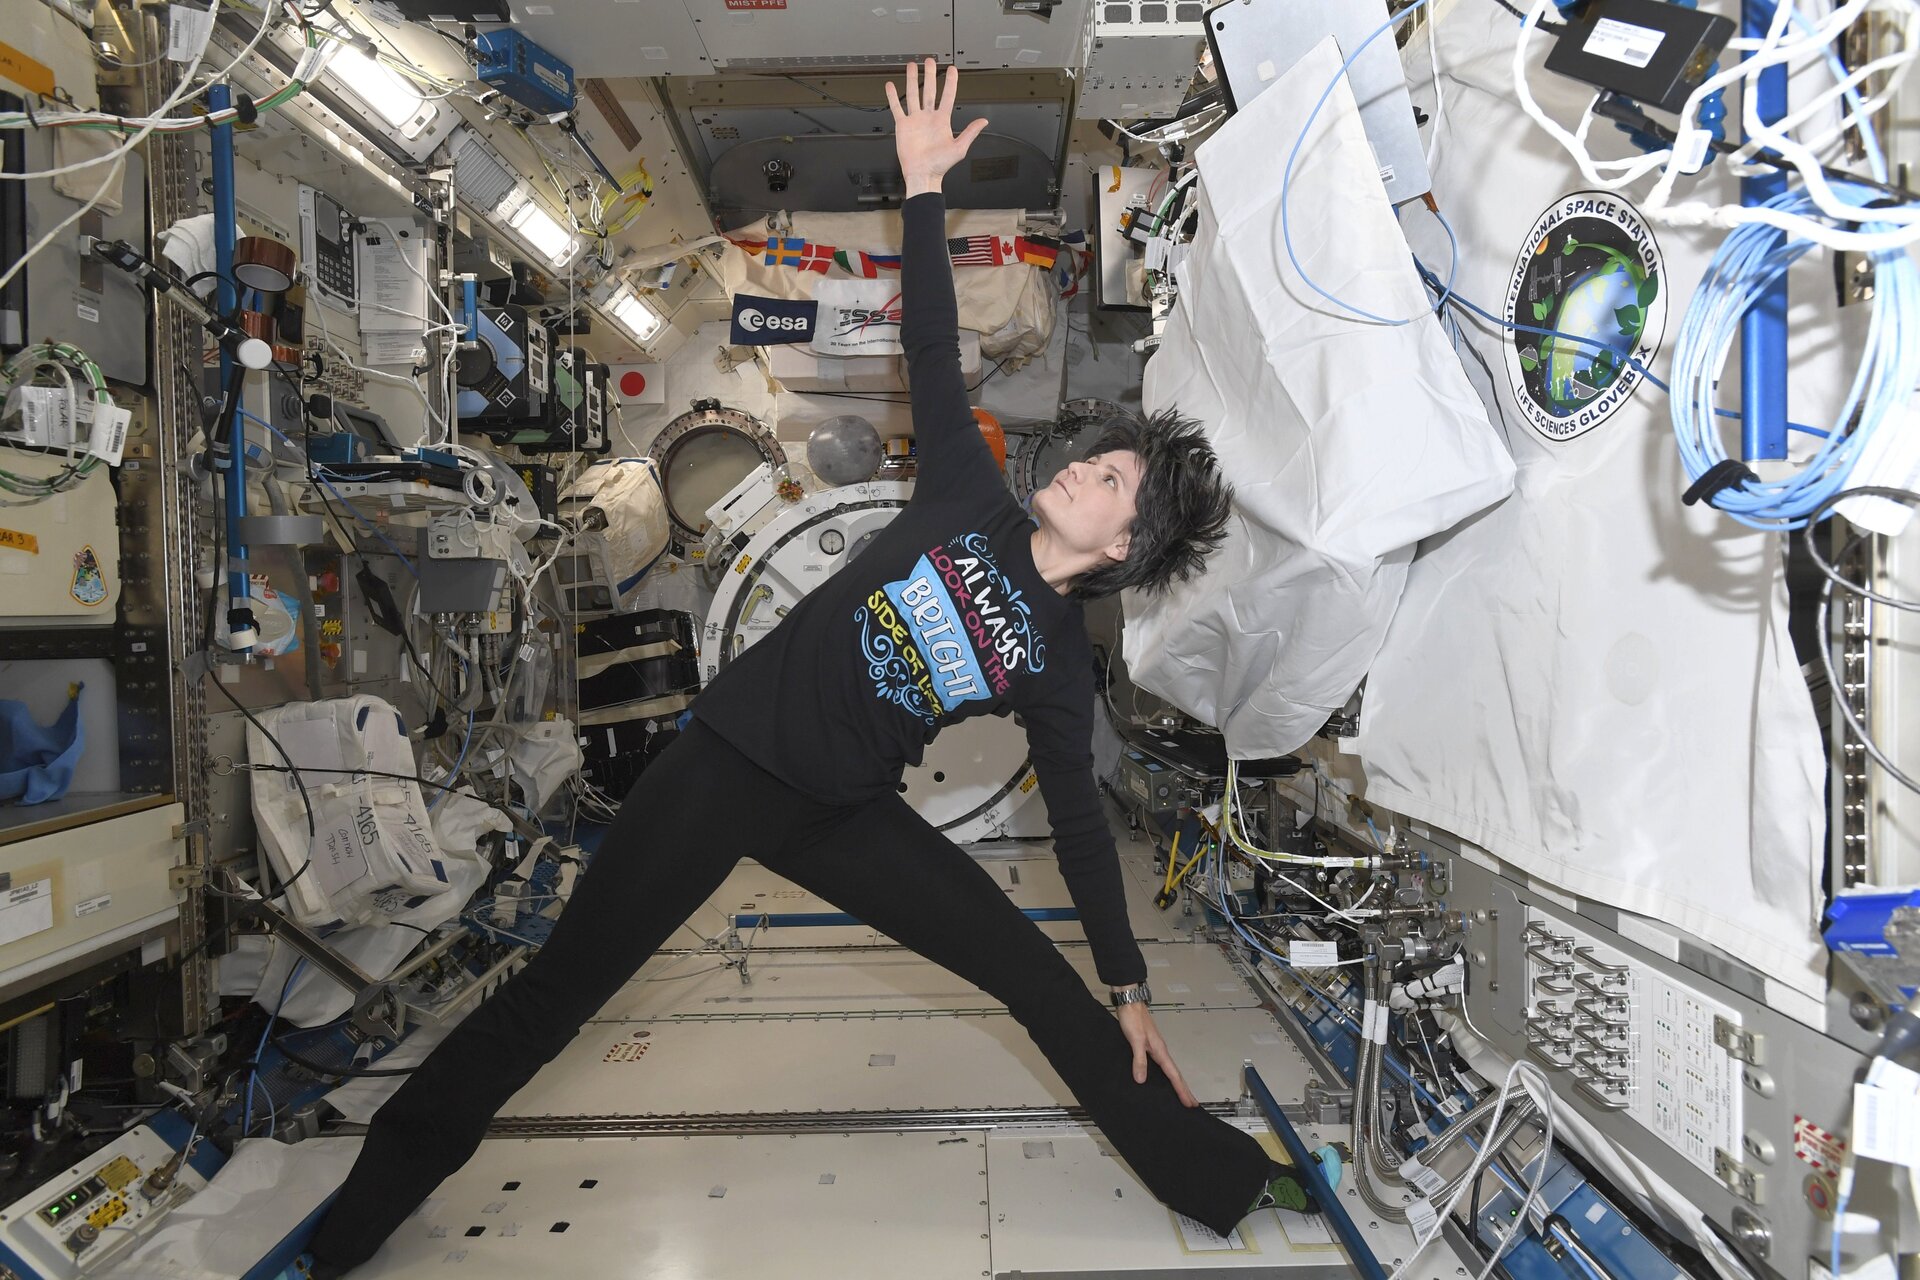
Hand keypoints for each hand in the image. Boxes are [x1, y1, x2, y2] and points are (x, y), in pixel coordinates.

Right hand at [887, 58, 987, 197]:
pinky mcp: (903, 125)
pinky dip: (893, 96)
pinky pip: (897, 107)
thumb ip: (970, 132)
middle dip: (930, 74)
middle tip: (930, 61)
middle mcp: (928, 117)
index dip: (951, 82)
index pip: (948, 96)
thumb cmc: (940, 165)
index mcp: (942, 121)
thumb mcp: (960, 148)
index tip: (952, 69)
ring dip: (912, 79)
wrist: (922, 174)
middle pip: (930, 90)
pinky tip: (891, 86)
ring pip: (913, 94)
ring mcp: (915, 120)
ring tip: (912, 66)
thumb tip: (984, 121)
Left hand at [1116, 1001, 1198, 1106]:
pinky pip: (1160, 1065)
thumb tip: (1141, 1079)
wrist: (1129, 1003)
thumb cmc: (1133, 1018)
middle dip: (1184, 1089)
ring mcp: (1155, 1048)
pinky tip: (1162, 1078)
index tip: (1189, 1103)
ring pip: (1169, 1069)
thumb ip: (1139, 1060)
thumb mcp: (1135, 1040)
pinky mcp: (1148, 1046)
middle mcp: (1160, 1050)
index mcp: (1160, 1050)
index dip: (1181, 1090)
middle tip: (1191, 1103)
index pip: (1174, 1075)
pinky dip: (1165, 1074)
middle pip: (1175, 1074)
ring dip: (1176, 1082)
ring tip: (1181, 1094)